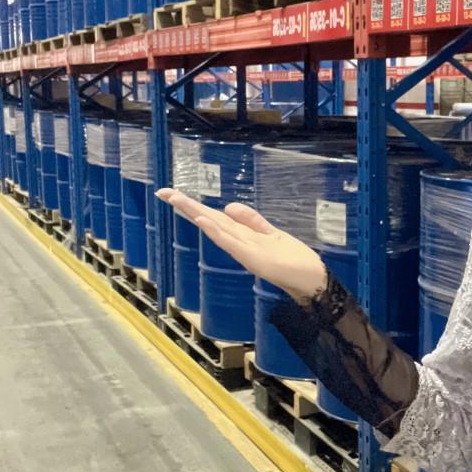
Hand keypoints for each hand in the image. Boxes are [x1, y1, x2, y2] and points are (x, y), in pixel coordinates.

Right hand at [156, 189, 326, 303]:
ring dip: (195, 213)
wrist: (309, 280)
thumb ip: (251, 220)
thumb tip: (227, 206)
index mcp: (240, 235)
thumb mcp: (270, 233)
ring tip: (175, 199)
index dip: (193, 205)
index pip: (213, 216)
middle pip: (208, 220)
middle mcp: (237, 242)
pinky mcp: (252, 257)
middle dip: (186, 206)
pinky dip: (216, 232)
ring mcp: (243, 250)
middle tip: (162, 192)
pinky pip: (231, 242)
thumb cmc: (291, 260)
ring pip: (215, 228)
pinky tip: (203, 220)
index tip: (171, 193)